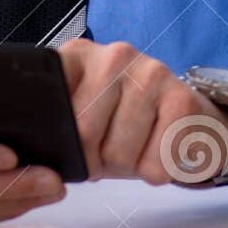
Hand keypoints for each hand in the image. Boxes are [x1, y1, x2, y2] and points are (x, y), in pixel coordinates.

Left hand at [59, 40, 227, 184]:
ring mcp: (150, 72)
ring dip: (127, 168)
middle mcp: (113, 55)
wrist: (189, 117)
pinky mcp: (182, 98)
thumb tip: (38, 155)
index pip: (47, 96)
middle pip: (83, 134)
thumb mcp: (84, 116)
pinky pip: (154, 164)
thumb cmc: (125, 122)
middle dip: (93, 161)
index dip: (54, 136)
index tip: (65, 146)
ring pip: (119, 154)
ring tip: (137, 149)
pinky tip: (161, 150)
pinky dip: (155, 172)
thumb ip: (58, 123)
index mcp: (78, 56)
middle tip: (107, 153)